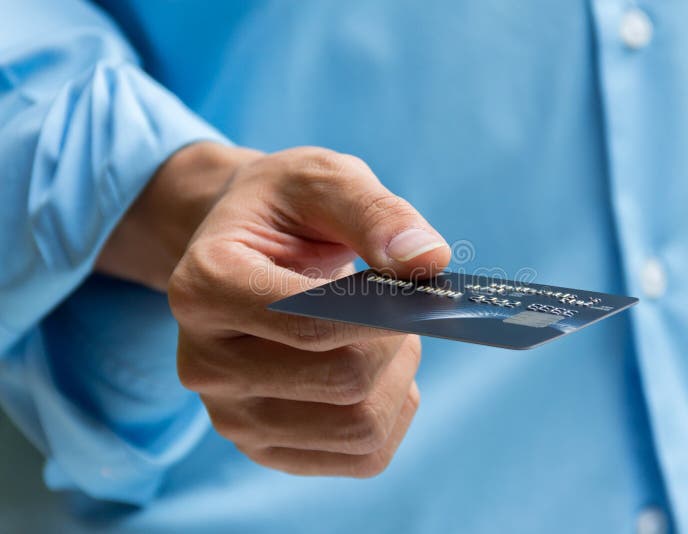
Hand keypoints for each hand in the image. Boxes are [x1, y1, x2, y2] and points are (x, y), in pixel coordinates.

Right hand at [167, 146, 449, 475]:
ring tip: (381, 332)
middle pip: (345, 380)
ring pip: (361, 427)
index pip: (312, 323)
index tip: (423, 290)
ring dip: (398, 376)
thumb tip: (428, 263)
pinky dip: (393, 410)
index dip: (386, 311)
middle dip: (396, 337)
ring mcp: (232, 418)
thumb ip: (375, 212)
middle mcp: (204, 365)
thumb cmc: (285, 210)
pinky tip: (376, 370)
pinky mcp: (267, 450)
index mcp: (204, 287)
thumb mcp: (323, 179)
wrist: (245, 248)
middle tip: (395, 299)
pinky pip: (364, 456)